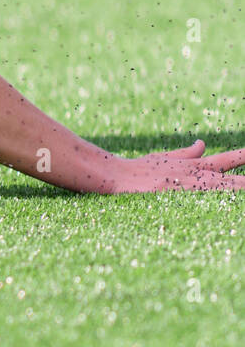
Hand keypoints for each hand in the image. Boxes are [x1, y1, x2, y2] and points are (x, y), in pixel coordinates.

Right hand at [105, 140, 244, 192]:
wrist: (115, 178)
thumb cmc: (138, 170)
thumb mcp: (164, 159)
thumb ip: (185, 155)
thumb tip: (202, 144)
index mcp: (196, 168)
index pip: (230, 160)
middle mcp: (198, 177)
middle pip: (235, 177)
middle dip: (243, 175)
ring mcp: (190, 189)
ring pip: (226, 190)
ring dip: (237, 186)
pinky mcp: (178, 198)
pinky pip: (207, 203)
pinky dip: (221, 200)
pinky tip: (228, 195)